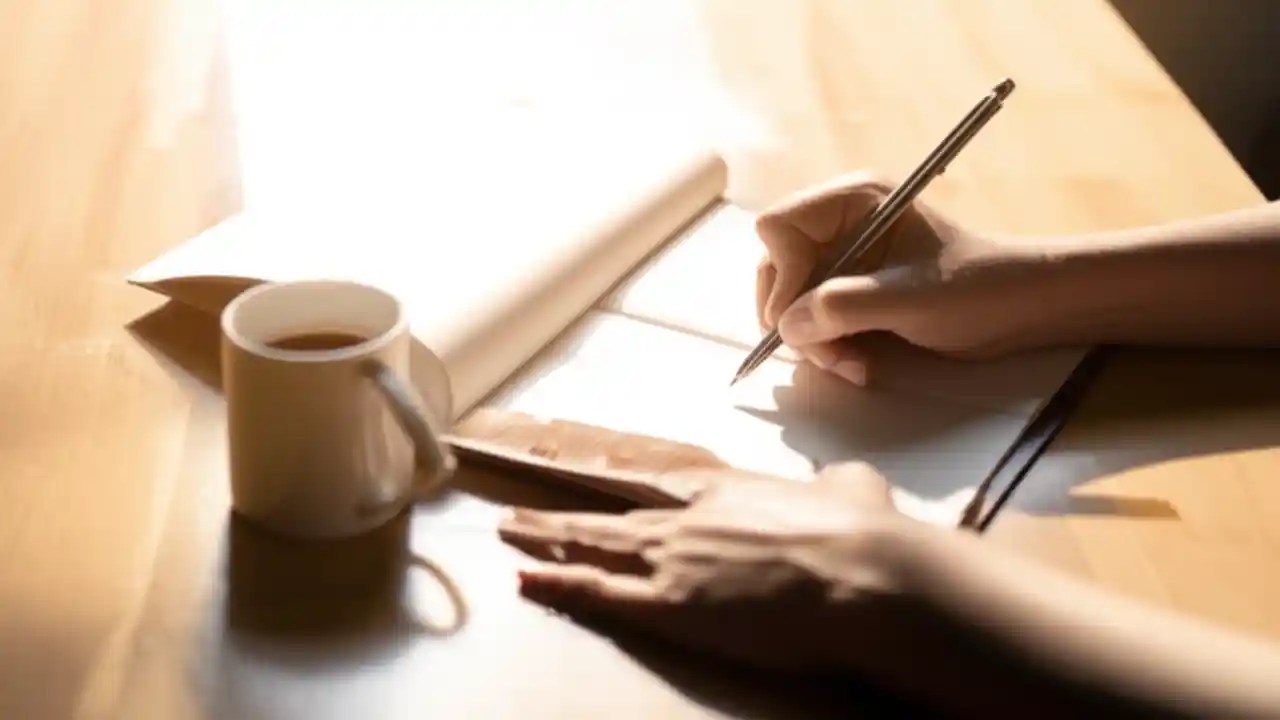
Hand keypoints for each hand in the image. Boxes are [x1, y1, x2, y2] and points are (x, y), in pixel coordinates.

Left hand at [499, 463, 923, 673]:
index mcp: (729, 488)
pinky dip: (559, 585)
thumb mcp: (853, 489)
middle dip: (564, 516)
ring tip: (510, 535)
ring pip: (593, 546)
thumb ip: (835, 484)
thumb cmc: (864, 534)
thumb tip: (843, 483)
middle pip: (612, 515)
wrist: (862, 573)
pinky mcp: (669, 604)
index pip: (659, 486)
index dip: (624, 489)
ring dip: (547, 540)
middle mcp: (688, 518)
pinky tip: (526, 579)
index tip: (597, 484)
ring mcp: (672, 558)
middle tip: (521, 514)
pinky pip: (598, 593)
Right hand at [756, 172, 1047, 385]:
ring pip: (792, 302)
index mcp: (851, 201)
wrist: (1020, 310)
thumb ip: (841, 307)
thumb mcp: (908, 298)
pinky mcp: (852, 292)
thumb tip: (785, 325)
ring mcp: (844, 260)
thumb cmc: (974, 289)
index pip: (777, 228)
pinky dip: (829, 348)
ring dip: (815, 341)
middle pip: (776, 269)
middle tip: (829, 355)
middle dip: (797, 318)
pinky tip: (859, 365)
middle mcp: (839, 224)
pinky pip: (814, 321)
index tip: (804, 318)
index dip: (782, 276)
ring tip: (851, 365)